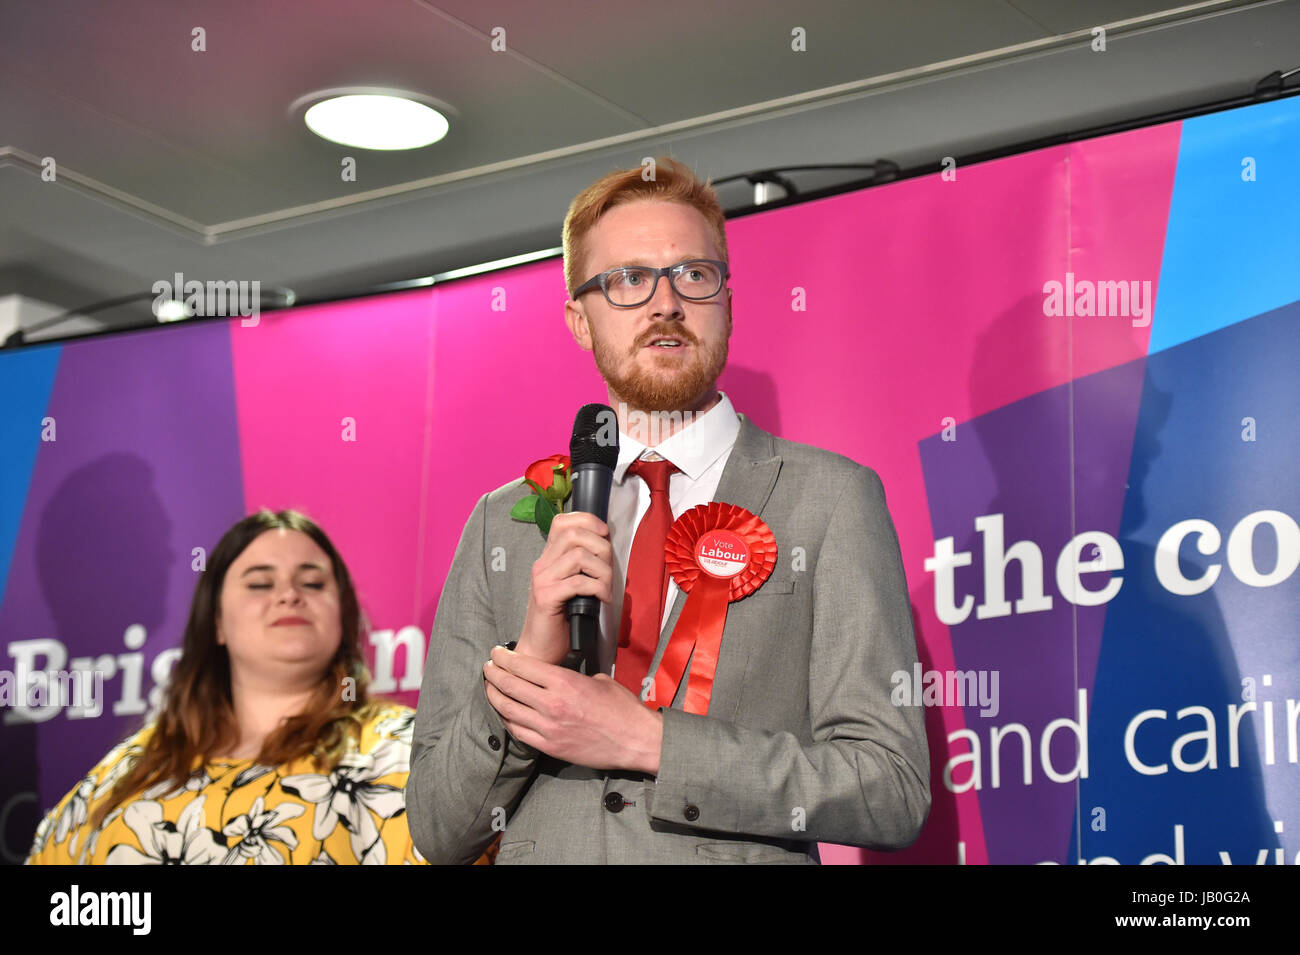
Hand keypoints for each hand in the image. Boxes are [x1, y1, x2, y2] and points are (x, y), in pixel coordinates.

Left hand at [483, 645, 662, 773]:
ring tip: (489, 688)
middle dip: (494, 674)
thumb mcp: (598, 680)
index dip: (505, 658)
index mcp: (565, 682)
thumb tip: (557, 677)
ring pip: (508, 709)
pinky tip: (504, 712)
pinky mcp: (550, 747)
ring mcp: (548, 728)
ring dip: (494, 696)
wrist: (635, 741)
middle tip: (487, 668)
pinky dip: (507, 719)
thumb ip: (572, 677)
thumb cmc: (622, 708)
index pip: (523, 666)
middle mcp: (552, 704)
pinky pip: (519, 732)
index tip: (496, 653)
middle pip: (510, 686)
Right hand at [516, 512, 612, 665]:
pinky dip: (598, 588)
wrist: (541, 650)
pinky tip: (602, 599)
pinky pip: (579, 582)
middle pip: (574, 534)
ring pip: (579, 556)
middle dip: (601, 547)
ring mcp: (542, 580)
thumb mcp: (574, 586)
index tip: (605, 536)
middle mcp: (542, 564)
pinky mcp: (546, 598)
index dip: (588, 521)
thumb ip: (584, 566)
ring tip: (606, 589)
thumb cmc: (562, 619)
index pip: (563, 521)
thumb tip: (607, 548)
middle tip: (608, 570)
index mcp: (548, 558)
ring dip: (602, 571)